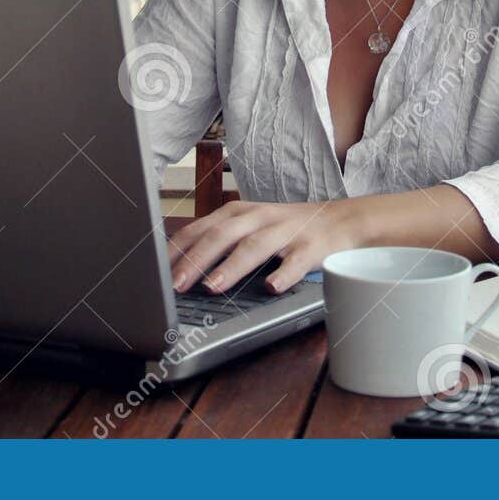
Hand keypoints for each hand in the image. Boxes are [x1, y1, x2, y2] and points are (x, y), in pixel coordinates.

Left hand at [167, 199, 364, 293]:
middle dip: (196, 260)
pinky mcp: (312, 246)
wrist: (342, 220)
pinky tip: (272, 287)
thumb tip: (178, 267)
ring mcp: (286, 231)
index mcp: (238, 212)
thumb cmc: (286, 229)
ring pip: (255, 246)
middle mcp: (259, 217)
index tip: (156, 271)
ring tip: (212, 286)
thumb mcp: (248, 227)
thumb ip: (218, 240)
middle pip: (222, 235)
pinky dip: (284, 274)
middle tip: (176, 285)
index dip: (177, 250)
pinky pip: (297, 261)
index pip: (200, 229)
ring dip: (232, 266)